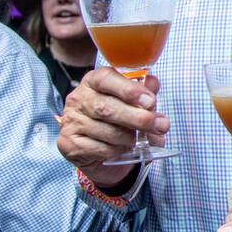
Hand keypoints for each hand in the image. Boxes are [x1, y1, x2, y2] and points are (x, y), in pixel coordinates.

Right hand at [56, 68, 169, 186]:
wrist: (101, 152)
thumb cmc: (118, 120)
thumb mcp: (134, 103)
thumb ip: (144, 92)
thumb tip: (153, 83)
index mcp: (93, 82)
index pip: (106, 79)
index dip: (129, 90)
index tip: (150, 102)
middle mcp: (78, 99)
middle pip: (107, 108)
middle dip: (138, 118)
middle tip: (161, 126)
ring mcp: (71, 122)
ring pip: (107, 131)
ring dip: (131, 138)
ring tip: (142, 140)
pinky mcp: (70, 144)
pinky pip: (101, 149)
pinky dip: (119, 150)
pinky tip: (124, 148)